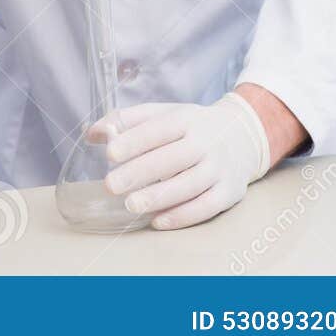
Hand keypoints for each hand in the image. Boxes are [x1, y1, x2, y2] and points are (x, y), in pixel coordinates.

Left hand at [89, 93, 270, 229]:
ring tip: (130, 205)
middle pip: (172, 158)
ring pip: (189, 185)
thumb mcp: (164, 114)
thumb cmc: (192, 127)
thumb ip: (127, 120)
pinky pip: (206, 207)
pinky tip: (157, 221)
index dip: (135, 141)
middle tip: (110, 185)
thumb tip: (92, 133)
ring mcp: (220, 168)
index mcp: (187, 118)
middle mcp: (206, 142)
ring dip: (159, 197)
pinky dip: (182, 216)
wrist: (244, 135)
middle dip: (140, 172)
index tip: (110, 153)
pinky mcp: (230, 192)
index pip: (159, 129)